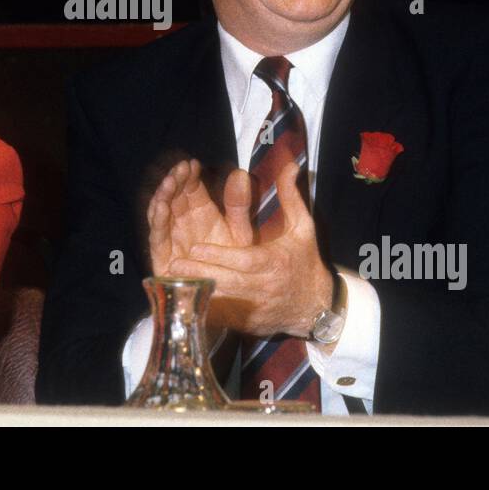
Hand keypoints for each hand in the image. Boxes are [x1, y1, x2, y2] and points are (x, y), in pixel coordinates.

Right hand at [148, 160, 252, 276]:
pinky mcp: (163, 257)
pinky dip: (157, 220)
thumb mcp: (239, 232)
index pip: (191, 188)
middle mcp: (183, 223)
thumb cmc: (232, 265)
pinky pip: (157, 236)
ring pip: (162, 212)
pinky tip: (161, 205)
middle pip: (174, 196)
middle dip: (175, 181)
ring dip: (164, 196)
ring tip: (170, 181)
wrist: (225, 300)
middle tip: (180, 168)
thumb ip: (239, 206)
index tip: (192, 163)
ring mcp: (171, 238)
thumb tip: (241, 173)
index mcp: (201, 213)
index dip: (189, 175)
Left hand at [168, 162, 331, 338]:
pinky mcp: (248, 325)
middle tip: (174, 263)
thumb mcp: (302, 227)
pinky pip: (222, 318)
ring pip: (222, 302)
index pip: (244, 261)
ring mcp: (255, 310)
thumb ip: (290, 196)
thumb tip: (289, 164)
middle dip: (199, 274)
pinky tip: (183, 301)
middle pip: (228, 283)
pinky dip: (203, 310)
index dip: (219, 257)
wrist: (316, 305)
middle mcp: (264, 288)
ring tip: (172, 281)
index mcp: (275, 263)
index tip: (194, 248)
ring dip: (197, 292)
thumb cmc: (304, 261)